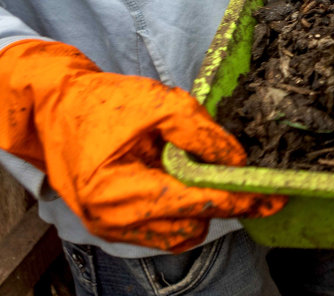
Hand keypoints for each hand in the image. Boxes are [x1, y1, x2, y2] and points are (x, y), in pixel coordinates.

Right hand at [0, 40, 285, 252]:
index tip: (273, 199)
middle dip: (224, 206)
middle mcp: (112, 218)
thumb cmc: (104, 102)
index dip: (237, 200)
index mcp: (119, 188)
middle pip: (191, 225)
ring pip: (179, 236)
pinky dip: (182, 215)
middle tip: (253, 188)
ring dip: (202, 213)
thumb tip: (236, 162)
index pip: (193, 202)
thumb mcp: (160, 103)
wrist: (57, 109)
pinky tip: (187, 187)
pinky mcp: (113, 227)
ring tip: (207, 178)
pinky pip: (162, 233)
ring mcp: (110, 227)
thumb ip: (201, 133)